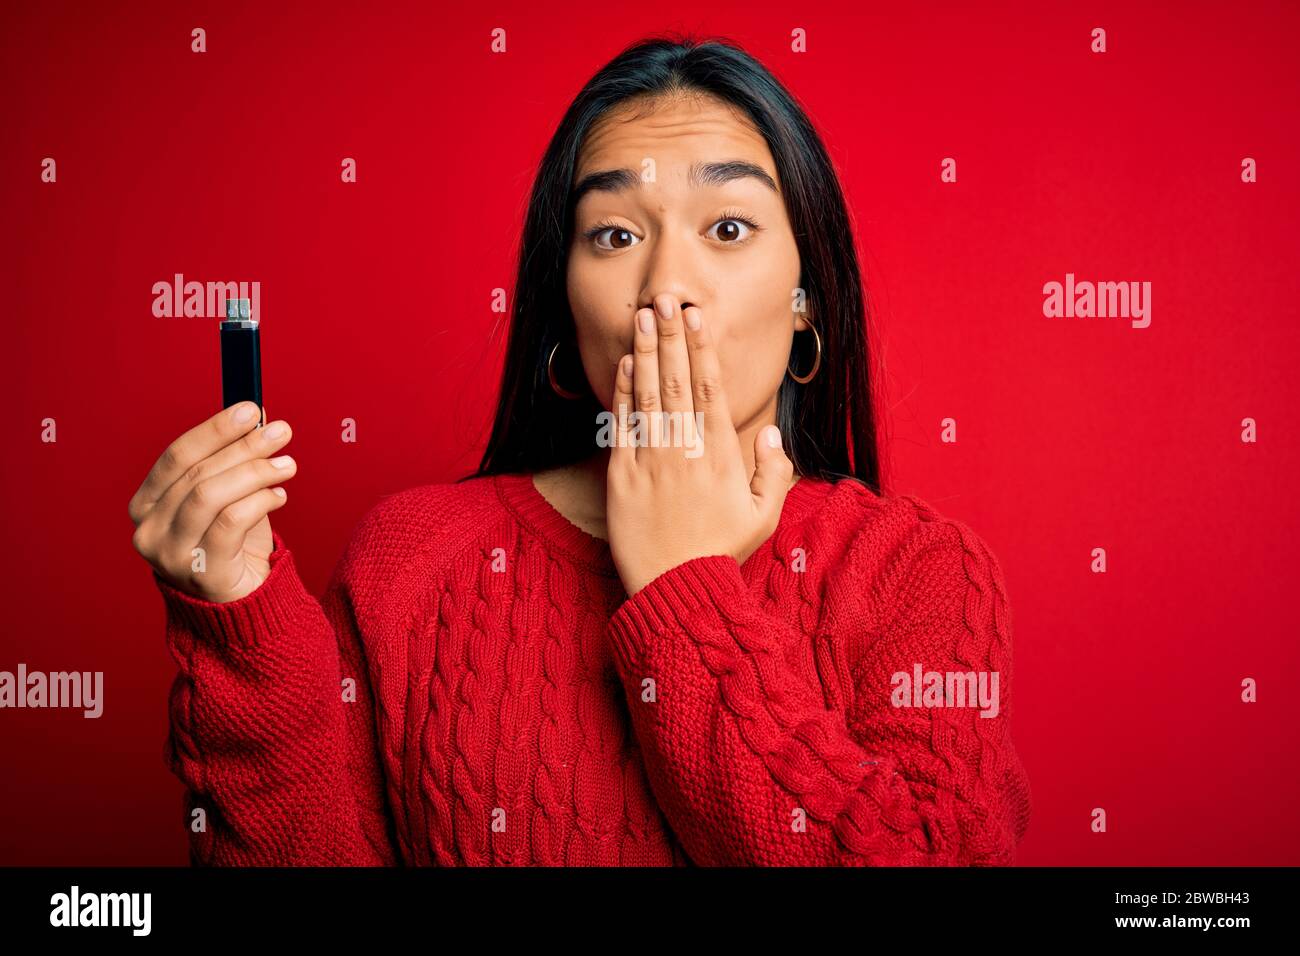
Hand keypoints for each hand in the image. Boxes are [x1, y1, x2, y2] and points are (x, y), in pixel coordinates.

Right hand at [128, 403, 296, 602]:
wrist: (239, 604)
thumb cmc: (231, 546)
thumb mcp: (230, 497)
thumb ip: (234, 461)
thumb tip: (259, 418)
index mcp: (147, 505)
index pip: (177, 456)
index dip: (214, 430)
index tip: (250, 410)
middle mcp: (149, 530)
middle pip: (197, 474)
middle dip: (243, 447)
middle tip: (280, 432)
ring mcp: (170, 555)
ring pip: (210, 496)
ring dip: (254, 472)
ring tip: (287, 464)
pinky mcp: (200, 573)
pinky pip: (230, 523)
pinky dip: (259, 501)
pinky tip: (279, 495)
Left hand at [606, 293, 794, 596]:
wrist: (676, 590)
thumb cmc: (721, 553)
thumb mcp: (763, 516)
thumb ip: (773, 470)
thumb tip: (773, 430)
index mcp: (720, 454)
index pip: (711, 389)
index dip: (703, 348)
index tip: (697, 317)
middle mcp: (685, 449)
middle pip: (678, 380)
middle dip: (672, 336)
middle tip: (666, 298)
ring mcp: (651, 460)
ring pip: (649, 395)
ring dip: (646, 351)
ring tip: (643, 316)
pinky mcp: (622, 476)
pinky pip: (623, 425)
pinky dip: (624, 392)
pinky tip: (626, 364)